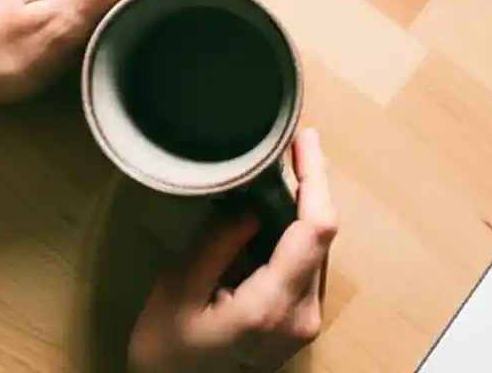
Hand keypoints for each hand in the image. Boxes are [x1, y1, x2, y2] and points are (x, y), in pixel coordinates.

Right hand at [128, 128, 337, 372]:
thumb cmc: (167, 351)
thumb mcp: (177, 291)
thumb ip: (217, 243)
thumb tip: (253, 202)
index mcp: (271, 306)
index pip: (316, 229)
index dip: (316, 178)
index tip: (305, 140)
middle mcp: (302, 315)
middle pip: (323, 235)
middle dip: (311, 186)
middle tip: (291, 147)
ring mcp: (307, 323)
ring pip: (320, 248)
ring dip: (305, 209)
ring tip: (283, 172)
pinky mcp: (303, 323)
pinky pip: (310, 265)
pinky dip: (297, 235)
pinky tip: (279, 214)